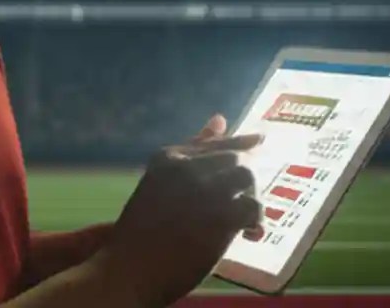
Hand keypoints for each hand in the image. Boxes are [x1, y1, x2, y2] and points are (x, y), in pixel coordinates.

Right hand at [95, 114, 262, 306]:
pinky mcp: (220, 215)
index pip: (214, 142)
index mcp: (167, 157)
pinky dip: (256, 222)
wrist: (129, 271)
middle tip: (245, 205)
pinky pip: (252, 207)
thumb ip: (191, 154)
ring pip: (247, 177)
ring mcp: (203, 189)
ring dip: (252, 198)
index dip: (240, 142)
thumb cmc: (141, 233)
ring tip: (245, 222)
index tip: (260, 140)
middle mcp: (186, 167)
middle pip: (236, 158)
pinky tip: (249, 236)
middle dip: (245, 182)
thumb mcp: (159, 184)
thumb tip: (219, 118)